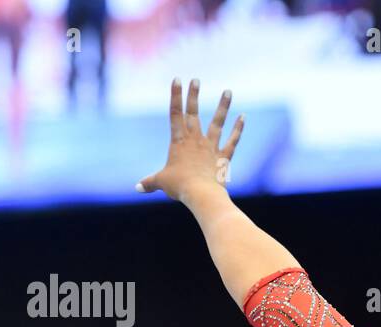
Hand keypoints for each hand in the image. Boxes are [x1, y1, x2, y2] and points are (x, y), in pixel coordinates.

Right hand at [137, 78, 243, 202]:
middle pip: (193, 113)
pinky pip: (232, 140)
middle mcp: (195, 140)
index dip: (176, 96)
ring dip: (223, 106)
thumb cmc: (179, 187)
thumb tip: (137, 187)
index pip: (175, 114)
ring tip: (228, 91)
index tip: (177, 79)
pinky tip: (243, 116)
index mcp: (178, 142)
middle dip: (194, 95)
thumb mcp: (161, 182)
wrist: (201, 194)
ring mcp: (211, 147)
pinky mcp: (224, 157)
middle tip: (196, 80)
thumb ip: (150, 182)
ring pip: (217, 122)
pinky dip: (238, 129)